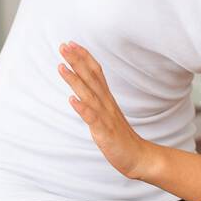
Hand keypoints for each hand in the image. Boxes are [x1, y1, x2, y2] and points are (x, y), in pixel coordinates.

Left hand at [58, 42, 153, 179]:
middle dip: (76, 61)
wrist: (139, 157)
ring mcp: (105, 116)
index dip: (83, 57)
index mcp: (106, 98)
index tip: (71, 44)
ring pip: (89, 94)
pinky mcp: (104, 131)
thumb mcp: (106, 114)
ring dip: (74, 80)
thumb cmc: (120, 136)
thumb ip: (96, 100)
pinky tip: (71, 100)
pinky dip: (82, 108)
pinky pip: (92, 118)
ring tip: (61, 67)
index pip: (95, 72)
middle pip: (91, 77)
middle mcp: (106, 103)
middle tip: (63, 46)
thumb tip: (79, 91)